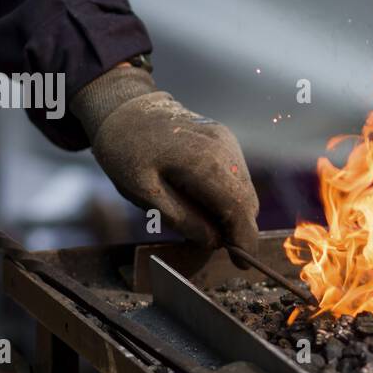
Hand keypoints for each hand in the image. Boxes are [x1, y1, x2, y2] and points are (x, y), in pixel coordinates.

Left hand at [72, 64, 259, 249]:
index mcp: (203, 163)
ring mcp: (227, 141)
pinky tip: (205, 201)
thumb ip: (182, 219)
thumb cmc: (127, 151)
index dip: (244, 240)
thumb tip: (213, 241)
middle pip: (247, 201)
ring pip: (245, 190)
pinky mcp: (225, 138)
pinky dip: (229, 195)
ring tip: (205, 223)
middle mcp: (223, 149)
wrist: (125, 108)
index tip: (243, 264)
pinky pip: (238, 175)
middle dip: (238, 229)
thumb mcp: (143, 193)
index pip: (238, 209)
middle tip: (217, 247)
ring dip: (234, 212)